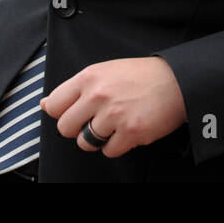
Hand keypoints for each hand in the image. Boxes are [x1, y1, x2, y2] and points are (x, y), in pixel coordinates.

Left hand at [42, 56, 186, 157]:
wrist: (178, 80)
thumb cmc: (142, 75)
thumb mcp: (106, 71)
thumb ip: (76, 87)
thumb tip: (45, 104)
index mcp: (90, 77)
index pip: (54, 105)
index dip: (63, 113)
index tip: (76, 113)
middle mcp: (99, 94)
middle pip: (66, 128)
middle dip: (79, 129)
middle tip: (97, 121)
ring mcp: (114, 114)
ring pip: (86, 143)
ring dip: (98, 139)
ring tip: (115, 125)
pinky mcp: (130, 132)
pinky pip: (109, 151)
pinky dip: (117, 145)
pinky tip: (128, 130)